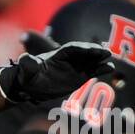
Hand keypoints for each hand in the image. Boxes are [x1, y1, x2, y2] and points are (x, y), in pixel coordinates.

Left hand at [0, 41, 116, 104]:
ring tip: (110, 62)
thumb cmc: (28, 75)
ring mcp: (76, 66)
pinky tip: (110, 69)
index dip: (82, 48)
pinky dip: (101, 70)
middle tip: (106, 53)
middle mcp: (69, 58)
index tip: (91, 49)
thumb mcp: (26, 70)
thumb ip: (27, 64)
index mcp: (57, 54)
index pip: (72, 48)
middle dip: (95, 52)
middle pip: (84, 52)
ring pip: (91, 61)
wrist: (31, 85)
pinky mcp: (80, 76)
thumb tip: (24, 58)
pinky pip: (92, 71)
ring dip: (101, 60)